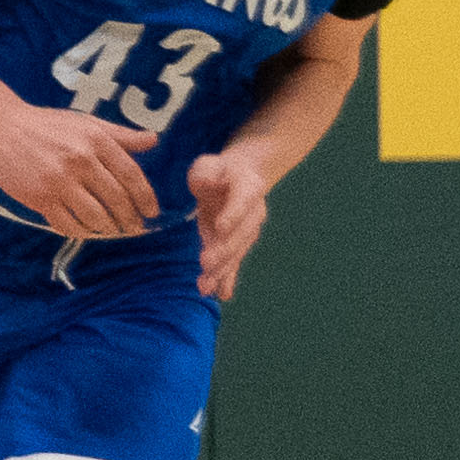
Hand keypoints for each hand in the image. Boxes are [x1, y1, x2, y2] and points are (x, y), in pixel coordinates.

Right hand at [0, 101, 159, 239]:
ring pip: (95, 216)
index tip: (151, 212)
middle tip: (135, 228)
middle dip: (130, 219)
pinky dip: (80, 231)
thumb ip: (120, 135)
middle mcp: (80, 160)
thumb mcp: (86, 123)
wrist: (1, 127)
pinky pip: (67, 224)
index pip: (131, 174)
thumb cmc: (47, 125)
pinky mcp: (39, 198)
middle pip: (116, 199)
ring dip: (108, 228)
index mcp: (95, 140)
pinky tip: (85, 230)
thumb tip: (154, 140)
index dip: (145, 197)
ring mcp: (58, 181)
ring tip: (112, 231)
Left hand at [186, 151, 271, 298]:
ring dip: (222, 270)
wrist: (235, 180)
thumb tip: (206, 183)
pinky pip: (234, 262)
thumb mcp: (208, 164)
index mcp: (249, 186)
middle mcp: (254, 211)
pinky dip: (227, 279)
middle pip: (242, 233)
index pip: (243, 201)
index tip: (220, 227)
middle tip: (205, 262)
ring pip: (236, 252)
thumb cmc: (218, 170)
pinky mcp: (237, 244)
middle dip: (224, 250)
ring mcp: (248, 230)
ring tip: (205, 286)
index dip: (232, 215)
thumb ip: (206, 173)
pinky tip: (221, 294)